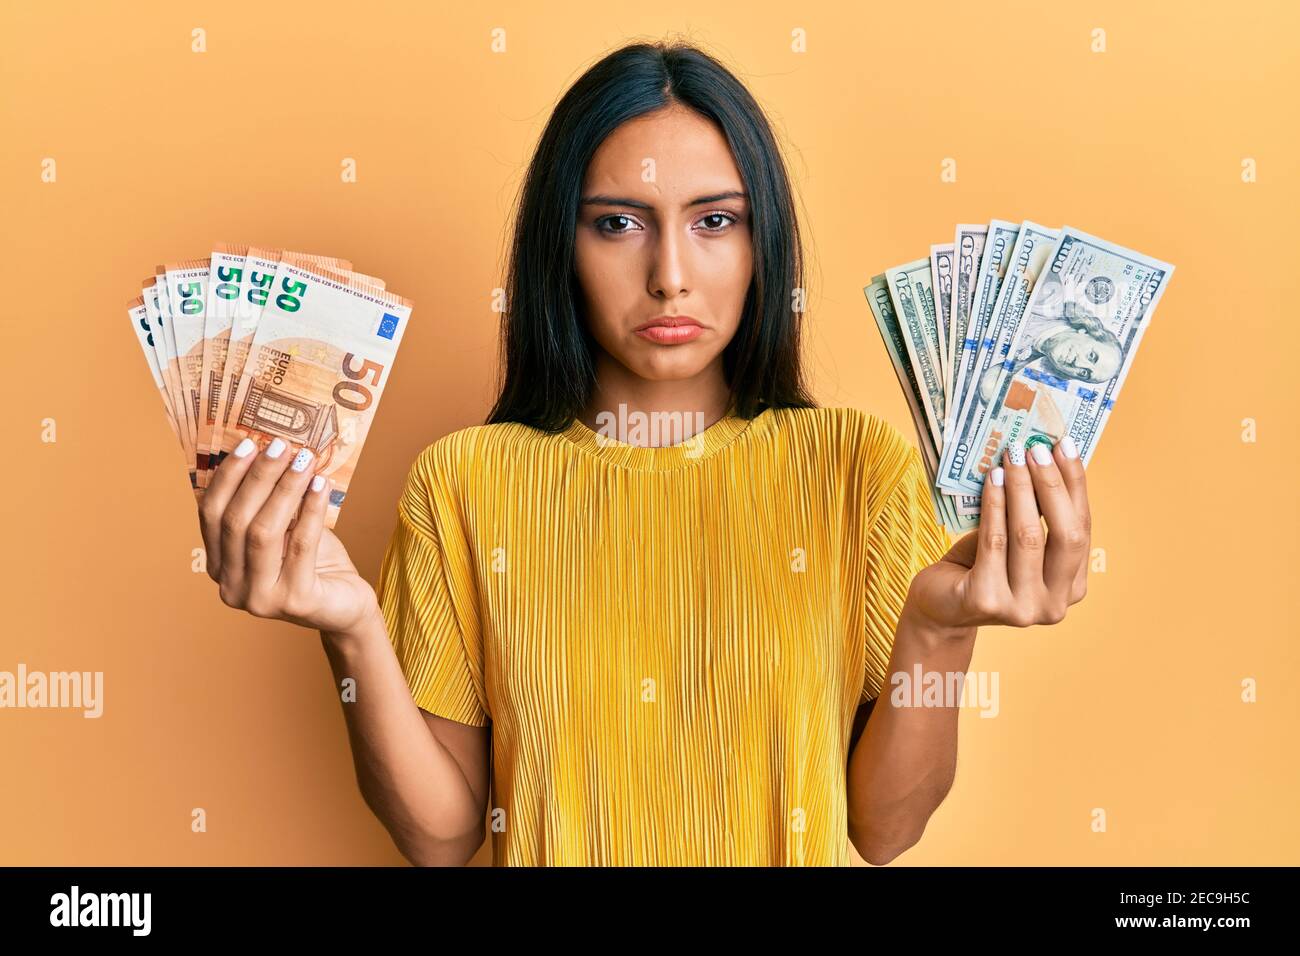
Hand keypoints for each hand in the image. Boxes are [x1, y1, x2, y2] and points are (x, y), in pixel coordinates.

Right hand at [198, 436, 379, 634]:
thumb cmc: (314, 562)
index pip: (211, 514)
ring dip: (285, 489)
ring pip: (263, 532)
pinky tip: (321, 485)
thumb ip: (269, 503)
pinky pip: (301, 545)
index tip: (248, 443)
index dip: (228, 476)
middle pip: (235, 520)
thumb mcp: (285, 530)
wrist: (346, 605)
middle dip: (258, 477)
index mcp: (219, 566)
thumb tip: (269, 450)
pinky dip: (312, 510)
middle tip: (280, 445)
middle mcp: (231, 587)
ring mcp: (259, 600)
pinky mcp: (295, 602)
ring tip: (304, 459)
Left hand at [905, 435, 1090, 633]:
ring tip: (1010, 457)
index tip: (1065, 447)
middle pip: (1065, 535)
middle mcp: (1054, 606)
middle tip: (1035, 449)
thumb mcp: (1016, 541)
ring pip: (1028, 537)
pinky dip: (994, 504)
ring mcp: (1022, 609)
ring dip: (1020, 490)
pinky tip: (991, 479)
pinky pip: (994, 542)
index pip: (1082, 529)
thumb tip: (1046, 456)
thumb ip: (1037, 515)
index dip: (1075, 486)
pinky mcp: (986, 601)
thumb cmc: (981, 565)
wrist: (939, 604)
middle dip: (1051, 485)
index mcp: (1071, 588)